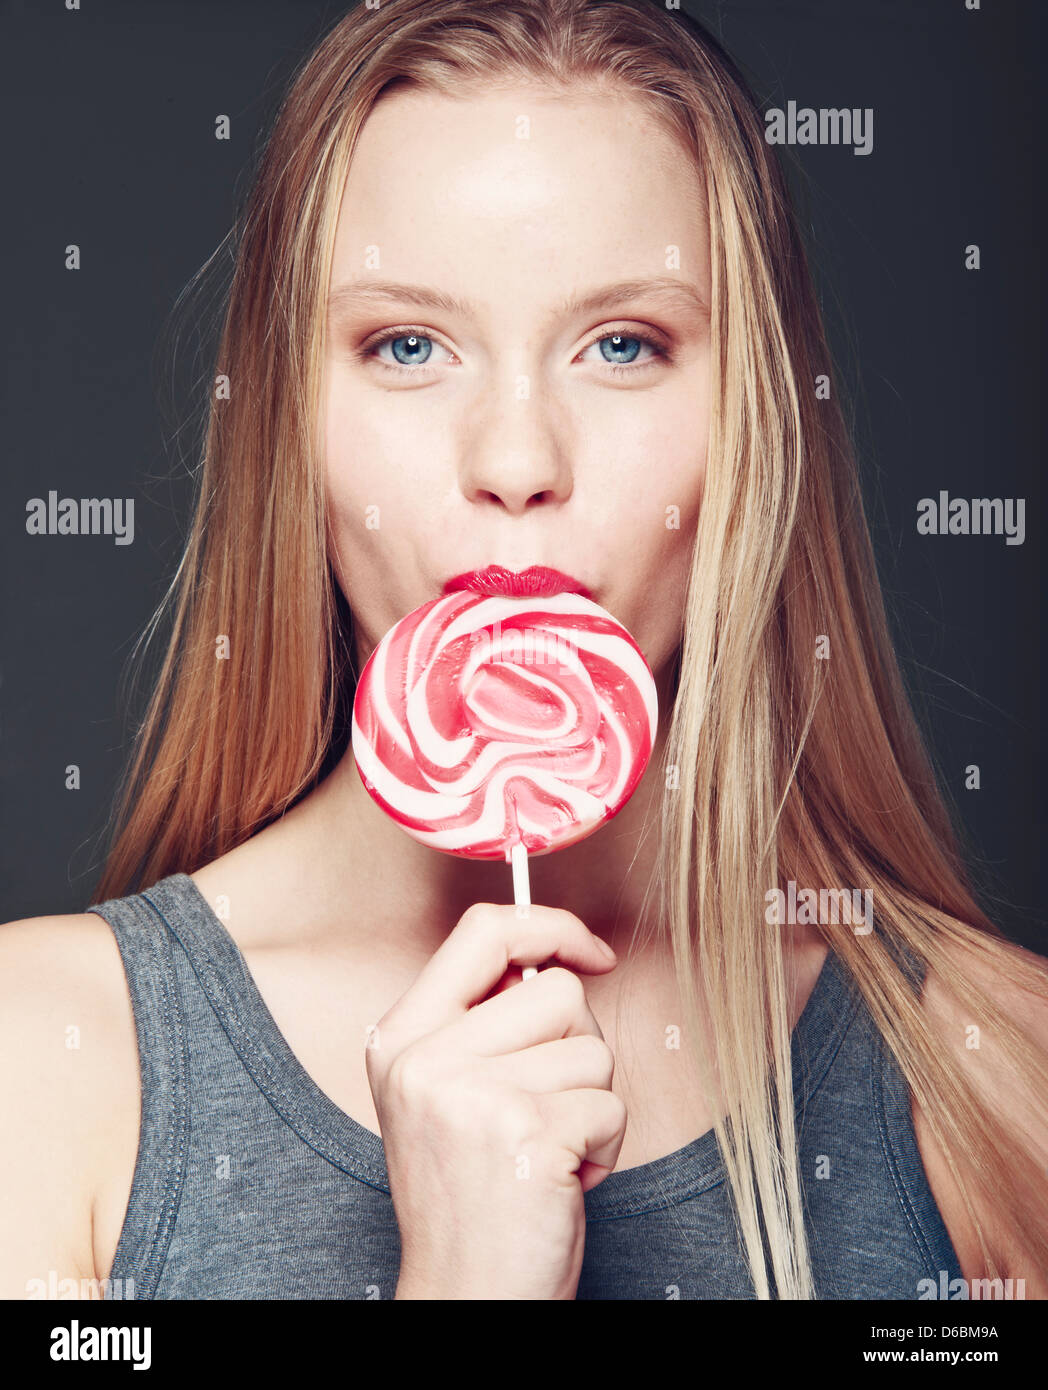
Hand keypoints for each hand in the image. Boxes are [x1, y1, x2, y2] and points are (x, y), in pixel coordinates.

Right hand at [365, 903, 623, 1299]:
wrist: (467, 1296)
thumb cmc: (471, 1195)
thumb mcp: (443, 1094)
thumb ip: (481, 1021)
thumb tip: (558, 954)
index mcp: (399, 1038)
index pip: (481, 931)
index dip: (549, 927)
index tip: (591, 952)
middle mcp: (425, 1060)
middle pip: (557, 992)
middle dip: (578, 1048)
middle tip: (548, 1107)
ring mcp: (471, 1095)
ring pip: (592, 1050)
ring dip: (592, 1104)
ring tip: (550, 1150)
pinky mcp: (525, 1133)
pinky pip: (609, 1105)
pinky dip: (605, 1147)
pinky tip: (562, 1179)